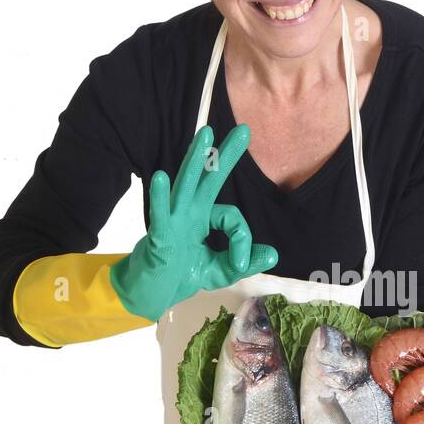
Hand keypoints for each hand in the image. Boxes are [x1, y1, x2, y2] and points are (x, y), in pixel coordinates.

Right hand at [109, 125, 278, 321]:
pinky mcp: (159, 236)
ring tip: (205, 134)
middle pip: (210, 179)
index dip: (242, 240)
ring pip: (186, 186)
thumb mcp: (219, 272)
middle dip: (226, 155)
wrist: (150, 293)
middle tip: (245, 130)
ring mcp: (172, 221)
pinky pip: (160, 214)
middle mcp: (189, 213)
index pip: (231, 217)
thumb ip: (243, 262)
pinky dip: (160, 196)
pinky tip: (160, 177)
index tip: (243, 262)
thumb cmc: (180, 275)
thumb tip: (274, 253)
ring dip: (195, 160)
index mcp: (204, 219)